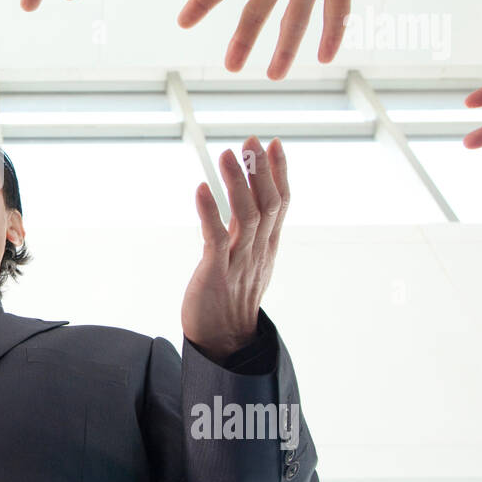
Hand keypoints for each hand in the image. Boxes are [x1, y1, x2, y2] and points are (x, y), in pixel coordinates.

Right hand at [177, 0, 395, 78]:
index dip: (203, 3)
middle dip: (243, 41)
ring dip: (285, 49)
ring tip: (275, 76)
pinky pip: (337, 14)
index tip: (183, 23)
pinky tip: (325, 58)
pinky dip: (332, 35)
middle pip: (256, 13)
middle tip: (231, 69)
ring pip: (295, 22)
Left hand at [182, 137, 288, 362]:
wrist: (225, 340)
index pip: (280, 203)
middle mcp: (258, 250)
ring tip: (228, 154)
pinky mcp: (216, 273)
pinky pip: (215, 239)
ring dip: (236, 184)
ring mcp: (239, 261)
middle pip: (267, 204)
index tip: (273, 143)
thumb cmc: (233, 295)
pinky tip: (201, 189)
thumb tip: (250, 199)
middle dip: (261, 171)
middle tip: (252, 141)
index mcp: (268, 245)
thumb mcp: (250, 258)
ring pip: (245, 216)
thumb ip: (251, 230)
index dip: (278, 173)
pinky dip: (209, 213)